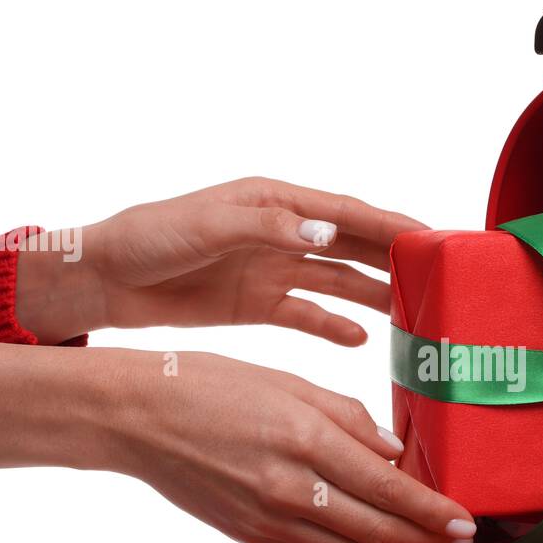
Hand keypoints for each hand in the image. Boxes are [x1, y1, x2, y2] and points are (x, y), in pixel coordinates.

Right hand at [0, 343, 476, 542]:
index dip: (432, 512)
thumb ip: (346, 417)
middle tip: (460, 540)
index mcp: (305, 440)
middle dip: (425, 539)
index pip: (388, 489)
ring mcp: (268, 519)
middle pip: (377, 530)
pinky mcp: (249, 536)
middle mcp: (290, 487)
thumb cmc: (209, 387)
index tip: (464, 522)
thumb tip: (389, 451)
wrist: (137, 418)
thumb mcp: (289, 382)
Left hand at [15, 177, 425, 344]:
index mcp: (274, 203)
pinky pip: (306, 314)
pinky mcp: (257, 303)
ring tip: (412, 313)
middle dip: (394, 259)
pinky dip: (333, 324)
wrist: (103, 280)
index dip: (391, 225)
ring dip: (373, 294)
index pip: (346, 213)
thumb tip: (325, 233)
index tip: (432, 237)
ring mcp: (271, 269)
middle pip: (351, 246)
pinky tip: (361, 338)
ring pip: (336, 281)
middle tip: (438, 279)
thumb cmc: (147, 239)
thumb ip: (267, 228)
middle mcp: (281, 233)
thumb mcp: (206, 226)